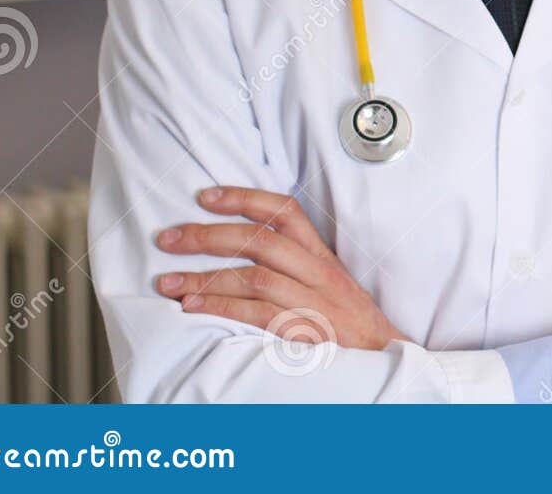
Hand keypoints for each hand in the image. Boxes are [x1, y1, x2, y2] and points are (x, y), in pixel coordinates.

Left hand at [153, 186, 410, 350]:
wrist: (384, 356)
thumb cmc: (348, 321)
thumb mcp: (328, 282)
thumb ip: (294, 263)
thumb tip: (242, 247)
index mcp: (321, 255)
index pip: (284, 211)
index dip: (244, 198)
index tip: (206, 195)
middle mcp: (318, 272)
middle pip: (260, 240)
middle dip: (207, 236)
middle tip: (168, 239)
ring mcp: (313, 301)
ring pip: (254, 277)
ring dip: (204, 277)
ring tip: (167, 282)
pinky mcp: (307, 331)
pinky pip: (259, 314)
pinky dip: (222, 307)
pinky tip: (193, 307)